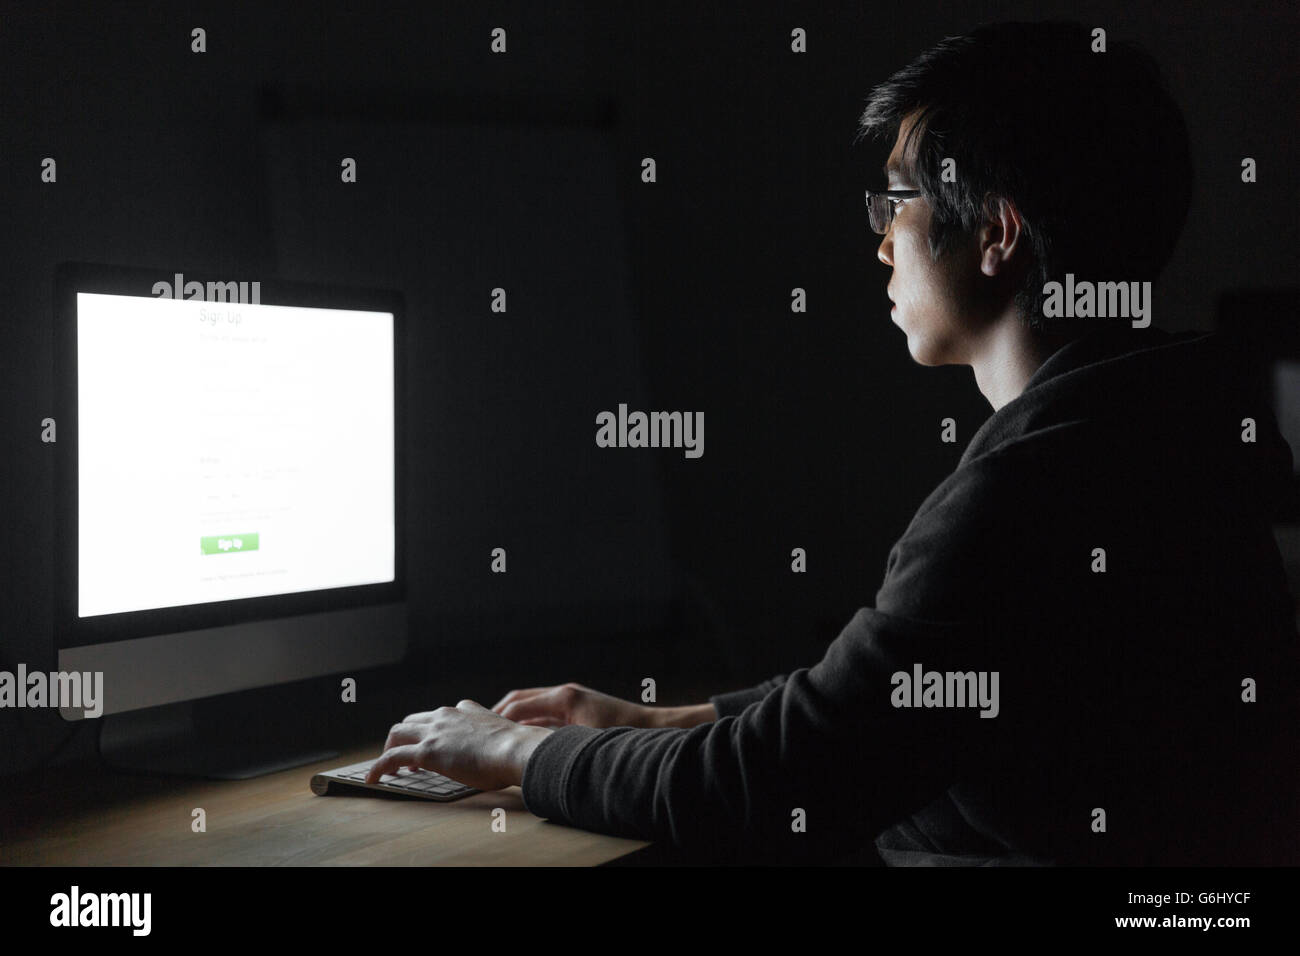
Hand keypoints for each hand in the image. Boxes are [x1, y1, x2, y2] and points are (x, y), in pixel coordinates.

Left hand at [366, 699, 552, 789]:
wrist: (515, 749)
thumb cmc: (517, 748)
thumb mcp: (504, 733)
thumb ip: (494, 735)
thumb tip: (502, 749)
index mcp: (465, 710)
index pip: (439, 715)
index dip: (431, 730)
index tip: (431, 742)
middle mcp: (446, 715)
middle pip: (412, 721)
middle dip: (405, 736)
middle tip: (405, 756)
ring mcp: (435, 732)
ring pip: (397, 733)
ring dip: (389, 748)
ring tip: (387, 767)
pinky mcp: (426, 752)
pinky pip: (392, 757)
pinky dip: (378, 767)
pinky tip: (373, 779)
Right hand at [491, 682, 653, 728]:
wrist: (651, 727)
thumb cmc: (621, 733)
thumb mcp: (583, 740)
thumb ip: (553, 742)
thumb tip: (524, 749)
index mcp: (564, 697)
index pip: (519, 706)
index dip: (497, 720)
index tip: (480, 734)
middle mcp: (565, 693)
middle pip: (520, 699)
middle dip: (498, 714)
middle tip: (479, 731)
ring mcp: (570, 698)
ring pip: (530, 704)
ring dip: (512, 717)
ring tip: (493, 734)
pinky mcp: (575, 706)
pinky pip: (543, 711)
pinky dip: (528, 720)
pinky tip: (520, 737)